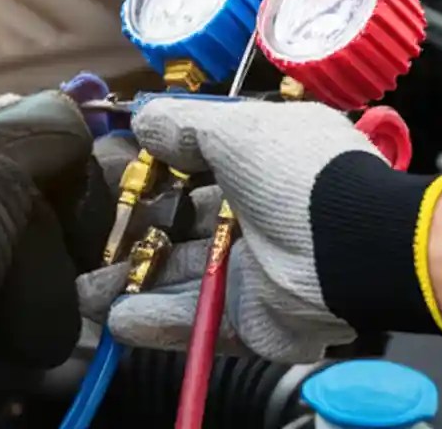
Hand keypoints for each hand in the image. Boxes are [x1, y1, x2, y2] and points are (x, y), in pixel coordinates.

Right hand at [78, 98, 441, 362]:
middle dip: (136, 234)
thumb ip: (185, 125)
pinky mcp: (253, 321)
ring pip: (183, 277)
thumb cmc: (300, 178)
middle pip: (184, 226)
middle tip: (92, 238)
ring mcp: (257, 272)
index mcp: (264, 165)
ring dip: (135, 282)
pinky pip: (198, 322)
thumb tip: (144, 120)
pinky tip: (118, 319)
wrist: (353, 251)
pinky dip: (157, 320)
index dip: (155, 170)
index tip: (112, 175)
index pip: (199, 166)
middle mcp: (260, 217)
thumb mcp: (237, 130)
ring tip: (88, 289)